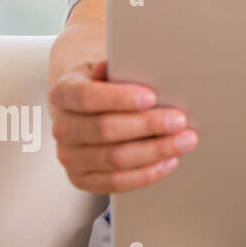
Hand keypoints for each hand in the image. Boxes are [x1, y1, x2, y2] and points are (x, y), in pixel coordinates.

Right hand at [47, 57, 198, 193]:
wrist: (87, 109)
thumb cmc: (107, 86)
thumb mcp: (109, 70)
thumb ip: (120, 68)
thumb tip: (138, 64)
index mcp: (63, 94)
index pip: (86, 97)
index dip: (118, 98)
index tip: (151, 97)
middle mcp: (61, 128)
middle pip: (105, 130)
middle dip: (147, 126)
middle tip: (180, 121)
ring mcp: (69, 157)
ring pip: (114, 159)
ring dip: (154, 151)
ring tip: (184, 141)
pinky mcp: (81, 179)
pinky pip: (115, 182)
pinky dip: (145, 174)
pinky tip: (169, 162)